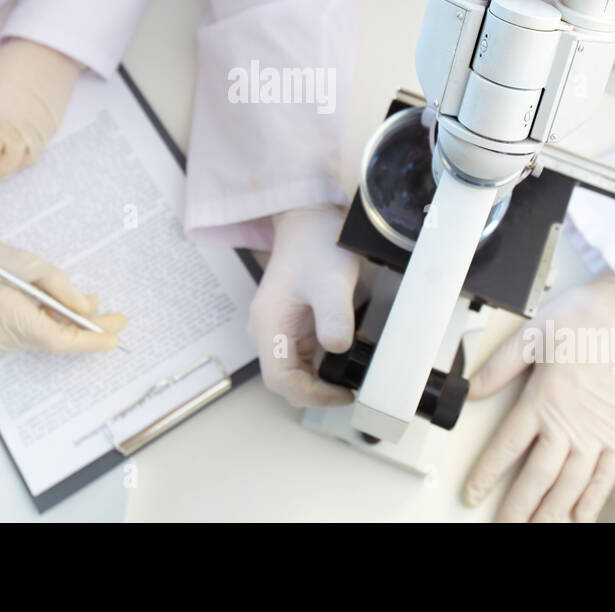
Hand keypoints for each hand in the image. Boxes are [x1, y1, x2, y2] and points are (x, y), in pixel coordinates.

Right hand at [0, 228, 126, 354]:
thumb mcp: (31, 263)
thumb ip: (61, 288)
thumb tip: (88, 311)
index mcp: (7, 314)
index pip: (56, 340)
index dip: (88, 341)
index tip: (113, 337)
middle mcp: (0, 337)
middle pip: (54, 342)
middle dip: (87, 331)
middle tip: (117, 320)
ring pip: (45, 340)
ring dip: (71, 326)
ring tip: (95, 308)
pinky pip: (32, 337)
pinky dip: (52, 325)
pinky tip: (67, 312)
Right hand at [248, 205, 359, 406]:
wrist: (309, 220)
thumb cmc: (317, 245)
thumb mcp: (331, 280)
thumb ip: (334, 315)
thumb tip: (336, 348)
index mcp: (269, 324)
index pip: (280, 380)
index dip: (311, 395)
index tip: (342, 393)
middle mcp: (265, 330)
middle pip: (283, 380)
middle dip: (315, 392)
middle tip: (348, 389)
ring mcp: (274, 327)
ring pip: (290, 371)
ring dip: (316, 382)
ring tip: (347, 378)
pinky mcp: (286, 323)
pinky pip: (298, 356)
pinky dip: (317, 366)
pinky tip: (339, 360)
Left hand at [462, 270, 614, 521]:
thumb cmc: (584, 317)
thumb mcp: (531, 334)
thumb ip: (499, 366)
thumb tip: (472, 388)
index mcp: (542, 400)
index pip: (506, 449)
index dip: (486, 475)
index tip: (473, 493)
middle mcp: (568, 423)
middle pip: (537, 477)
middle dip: (518, 507)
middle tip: (505, 524)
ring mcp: (597, 433)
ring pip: (569, 485)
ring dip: (551, 512)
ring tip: (537, 528)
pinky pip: (605, 477)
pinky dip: (591, 500)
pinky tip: (580, 517)